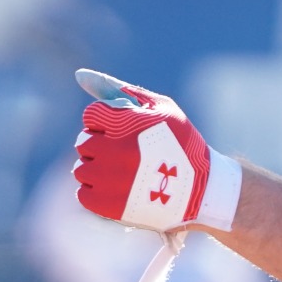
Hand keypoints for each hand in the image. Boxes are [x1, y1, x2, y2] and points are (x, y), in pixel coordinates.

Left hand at [73, 69, 240, 233]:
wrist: (202, 189)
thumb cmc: (181, 143)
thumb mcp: (158, 107)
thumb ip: (117, 89)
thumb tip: (79, 75)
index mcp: (125, 123)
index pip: (92, 116)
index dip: (107, 123)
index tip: (124, 133)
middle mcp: (114, 150)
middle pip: (83, 142)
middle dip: (100, 145)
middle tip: (122, 153)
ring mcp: (110, 179)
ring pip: (81, 169)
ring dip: (97, 169)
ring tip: (121, 172)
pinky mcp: (109, 205)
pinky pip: (84, 195)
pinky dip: (96, 192)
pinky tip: (117, 188)